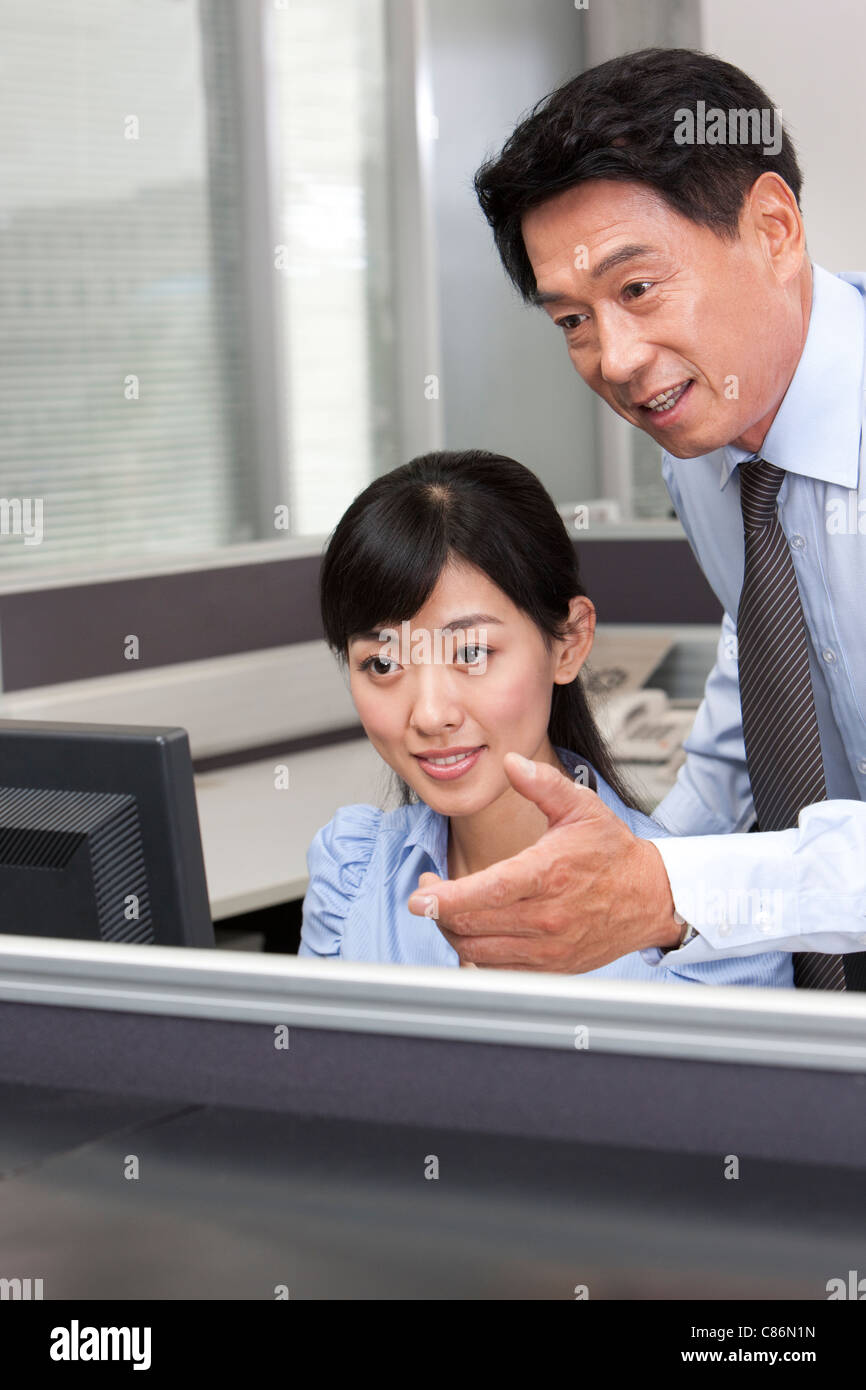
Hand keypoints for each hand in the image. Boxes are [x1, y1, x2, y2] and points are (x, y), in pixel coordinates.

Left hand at [407, 751, 681, 971]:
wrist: (651, 898)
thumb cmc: (612, 852)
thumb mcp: (582, 808)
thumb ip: (543, 784)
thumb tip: (511, 762)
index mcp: (549, 874)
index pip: (489, 891)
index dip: (447, 898)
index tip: (419, 897)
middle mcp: (547, 916)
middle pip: (473, 924)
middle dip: (438, 910)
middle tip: (428, 890)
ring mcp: (549, 947)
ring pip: (479, 950)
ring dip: (452, 931)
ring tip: (447, 908)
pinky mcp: (551, 967)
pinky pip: (498, 969)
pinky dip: (475, 953)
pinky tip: (471, 930)